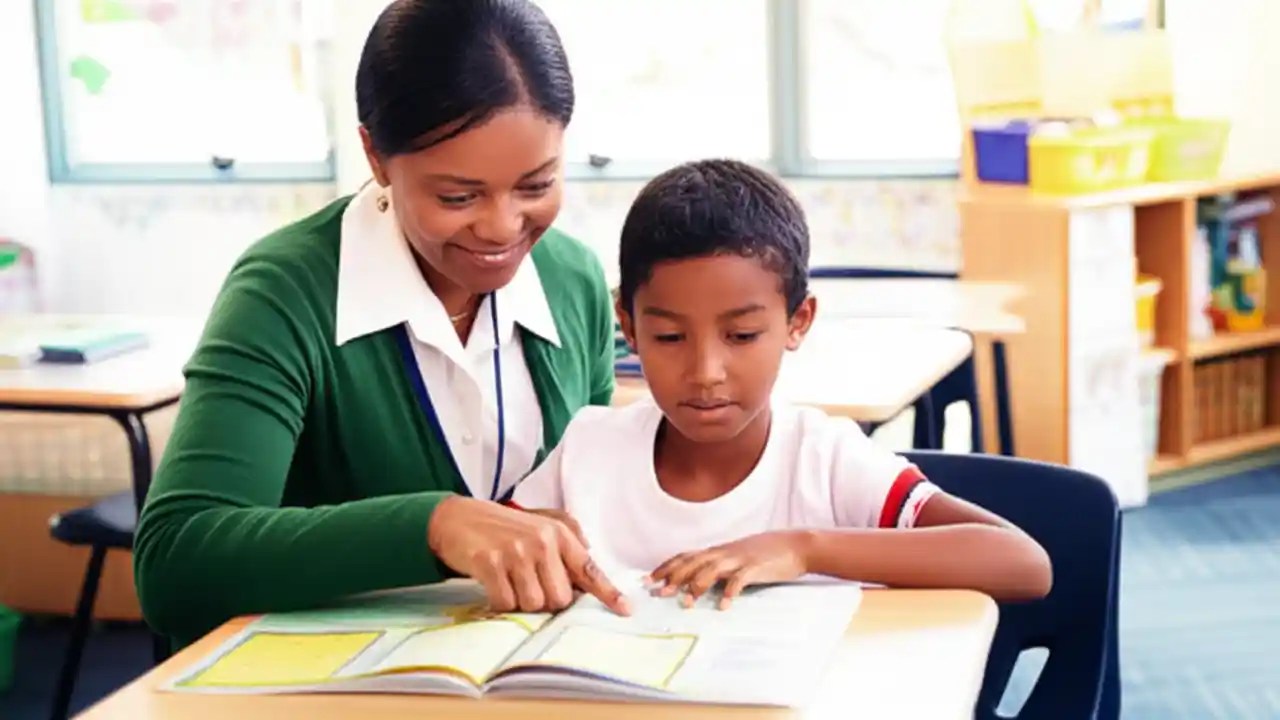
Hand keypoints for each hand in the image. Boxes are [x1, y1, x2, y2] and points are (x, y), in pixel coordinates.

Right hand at [427, 496, 629, 615]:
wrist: (457, 518)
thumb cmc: (503, 527)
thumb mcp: (539, 524)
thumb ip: (568, 539)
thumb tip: (589, 560)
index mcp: (559, 534)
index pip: (589, 569)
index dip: (608, 593)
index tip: (626, 609)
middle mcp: (542, 541)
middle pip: (560, 598)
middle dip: (547, 600)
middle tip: (528, 583)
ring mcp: (516, 552)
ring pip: (534, 604)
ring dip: (521, 601)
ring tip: (509, 579)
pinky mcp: (491, 563)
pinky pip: (506, 603)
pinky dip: (500, 602)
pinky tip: (493, 583)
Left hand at [647, 531, 810, 609]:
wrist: (795, 545)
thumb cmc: (764, 553)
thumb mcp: (736, 557)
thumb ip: (718, 567)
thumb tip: (697, 582)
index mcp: (718, 551)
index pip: (685, 556)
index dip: (666, 567)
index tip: (648, 579)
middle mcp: (724, 553)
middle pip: (693, 562)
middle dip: (674, 577)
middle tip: (659, 592)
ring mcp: (739, 559)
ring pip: (712, 569)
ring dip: (697, 586)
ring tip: (687, 603)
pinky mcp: (756, 567)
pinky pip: (740, 580)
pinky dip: (730, 592)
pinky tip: (724, 605)